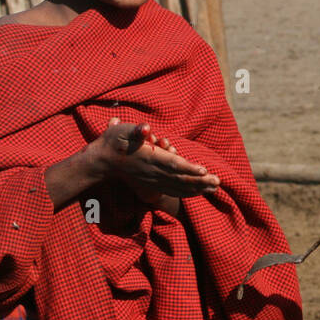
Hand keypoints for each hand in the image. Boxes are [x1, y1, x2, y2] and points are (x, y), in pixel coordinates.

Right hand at [88, 118, 217, 201]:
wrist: (101, 160)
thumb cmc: (114, 141)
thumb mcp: (121, 131)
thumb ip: (135, 131)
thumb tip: (145, 128)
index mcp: (150, 158)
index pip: (172, 164)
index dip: (188, 168)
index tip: (204, 170)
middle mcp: (153, 172)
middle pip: (180, 178)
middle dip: (200, 181)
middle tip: (218, 182)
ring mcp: (153, 180)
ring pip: (178, 186)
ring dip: (197, 187)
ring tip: (214, 188)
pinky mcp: (152, 184)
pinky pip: (173, 190)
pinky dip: (187, 191)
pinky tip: (199, 192)